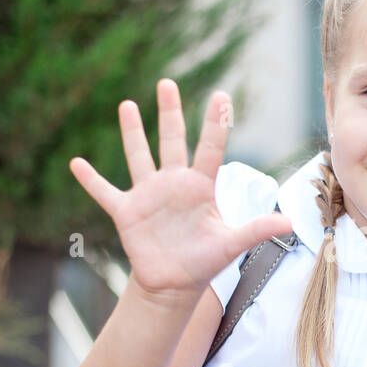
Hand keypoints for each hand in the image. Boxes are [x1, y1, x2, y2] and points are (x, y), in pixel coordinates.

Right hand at [69, 78, 292, 297]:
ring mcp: (148, 195)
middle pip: (172, 140)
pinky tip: (76, 163)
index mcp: (200, 187)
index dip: (216, 123)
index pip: (210, 148)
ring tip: (128, 104)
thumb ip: (256, 230)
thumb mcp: (232, 244)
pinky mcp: (127, 212)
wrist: (175, 284)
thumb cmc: (204, 261)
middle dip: (170, 112)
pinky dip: (90, 179)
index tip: (221, 95)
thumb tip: (290, 223)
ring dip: (132, 132)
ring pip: (139, 156)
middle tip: (167, 82)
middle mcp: (174, 183)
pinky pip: (105, 192)